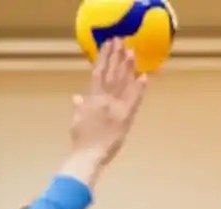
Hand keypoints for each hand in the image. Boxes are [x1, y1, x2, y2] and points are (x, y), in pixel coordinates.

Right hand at [70, 39, 148, 165]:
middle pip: (111, 74)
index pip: (98, 73)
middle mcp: (104, 100)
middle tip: (121, 40)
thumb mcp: (77, 121)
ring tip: (131, 52)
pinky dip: (139, 89)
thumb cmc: (81, 141)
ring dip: (127, 67)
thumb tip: (76, 97)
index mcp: (92, 99)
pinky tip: (144, 77)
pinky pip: (134, 101)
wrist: (88, 156)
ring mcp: (116, 109)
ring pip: (122, 84)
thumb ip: (79, 107)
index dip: (103, 58)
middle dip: (116, 56)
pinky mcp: (125, 119)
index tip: (107, 45)